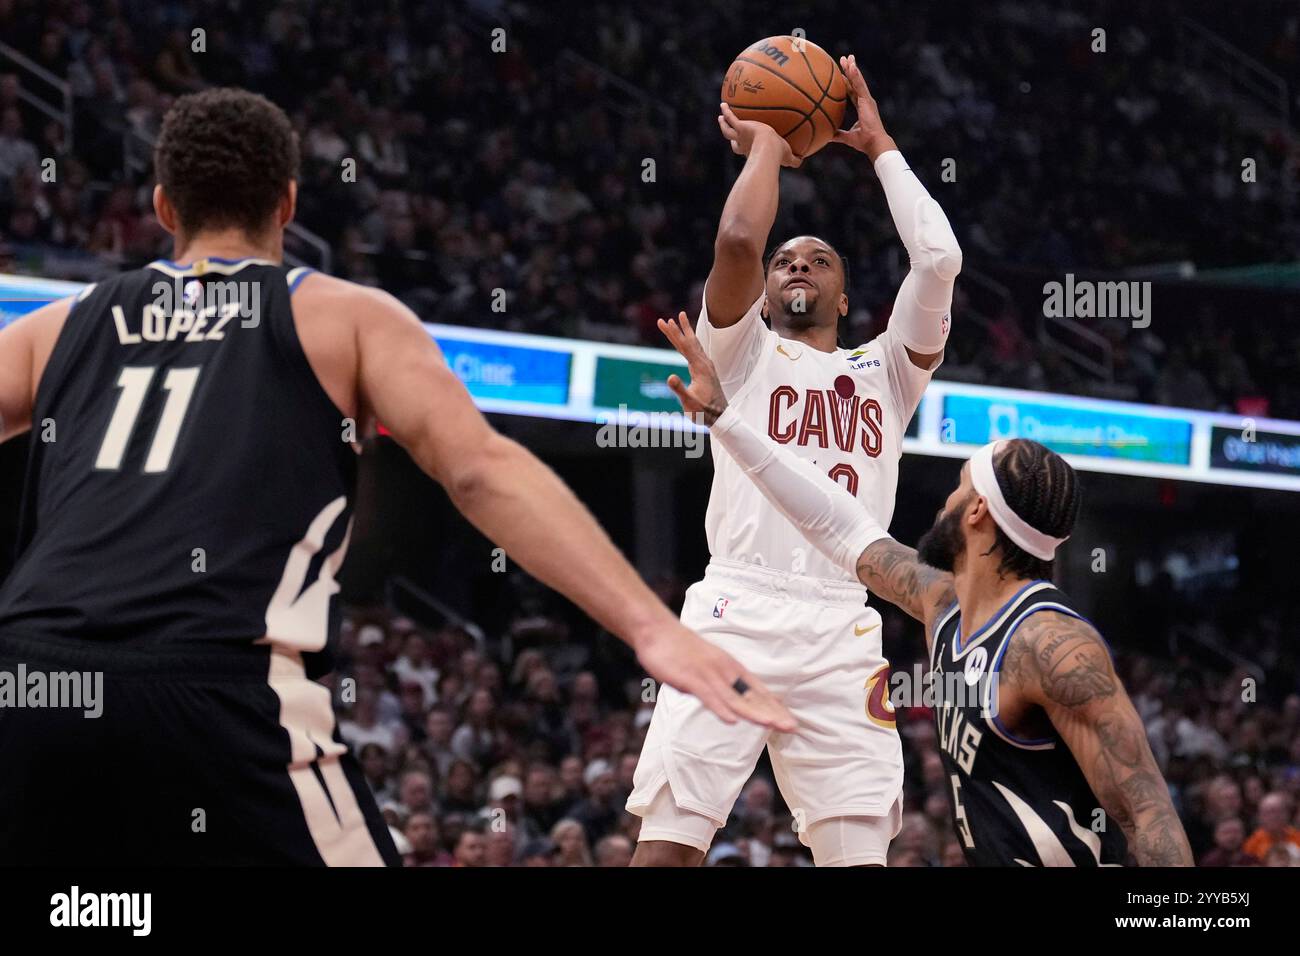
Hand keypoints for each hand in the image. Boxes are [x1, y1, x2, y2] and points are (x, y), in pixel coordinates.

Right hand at [635, 620, 794, 731]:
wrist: (658, 630)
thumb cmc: (681, 649)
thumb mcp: (707, 665)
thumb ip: (719, 684)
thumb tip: (729, 702)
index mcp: (730, 668)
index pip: (757, 690)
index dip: (774, 706)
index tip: (790, 720)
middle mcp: (724, 670)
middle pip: (752, 696)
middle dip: (772, 713)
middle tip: (792, 727)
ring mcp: (708, 674)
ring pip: (735, 698)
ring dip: (754, 713)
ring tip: (772, 725)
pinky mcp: (691, 678)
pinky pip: (708, 696)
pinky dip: (720, 708)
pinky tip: (732, 720)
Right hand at [657, 311, 727, 425]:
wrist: (721, 417)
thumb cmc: (705, 412)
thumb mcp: (690, 403)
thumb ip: (680, 390)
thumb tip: (669, 377)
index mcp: (700, 368)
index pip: (685, 346)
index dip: (674, 334)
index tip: (665, 322)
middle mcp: (704, 363)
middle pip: (689, 342)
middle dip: (677, 330)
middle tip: (666, 319)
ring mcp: (706, 366)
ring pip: (693, 345)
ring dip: (684, 332)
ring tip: (679, 319)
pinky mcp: (705, 370)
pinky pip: (695, 351)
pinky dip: (688, 342)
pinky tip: (687, 341)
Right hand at [718, 102, 801, 167]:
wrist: (769, 148)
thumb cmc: (778, 154)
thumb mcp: (788, 157)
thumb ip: (794, 160)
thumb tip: (802, 161)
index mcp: (752, 151)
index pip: (745, 150)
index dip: (742, 148)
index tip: (740, 145)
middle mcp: (744, 145)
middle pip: (734, 143)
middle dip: (731, 137)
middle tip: (728, 130)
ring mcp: (740, 136)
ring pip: (727, 131)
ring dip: (723, 125)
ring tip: (721, 117)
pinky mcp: (740, 127)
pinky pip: (731, 117)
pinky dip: (726, 111)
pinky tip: (723, 103)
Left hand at [831, 54, 896, 160]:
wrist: (874, 143)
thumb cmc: (864, 142)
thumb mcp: (848, 137)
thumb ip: (838, 135)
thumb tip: (827, 136)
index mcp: (862, 107)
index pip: (853, 91)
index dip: (847, 82)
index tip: (841, 73)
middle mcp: (866, 101)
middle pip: (856, 82)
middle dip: (850, 70)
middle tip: (844, 59)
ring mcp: (867, 99)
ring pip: (858, 80)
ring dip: (853, 68)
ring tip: (848, 57)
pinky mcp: (867, 100)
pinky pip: (860, 85)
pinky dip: (855, 75)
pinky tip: (851, 66)